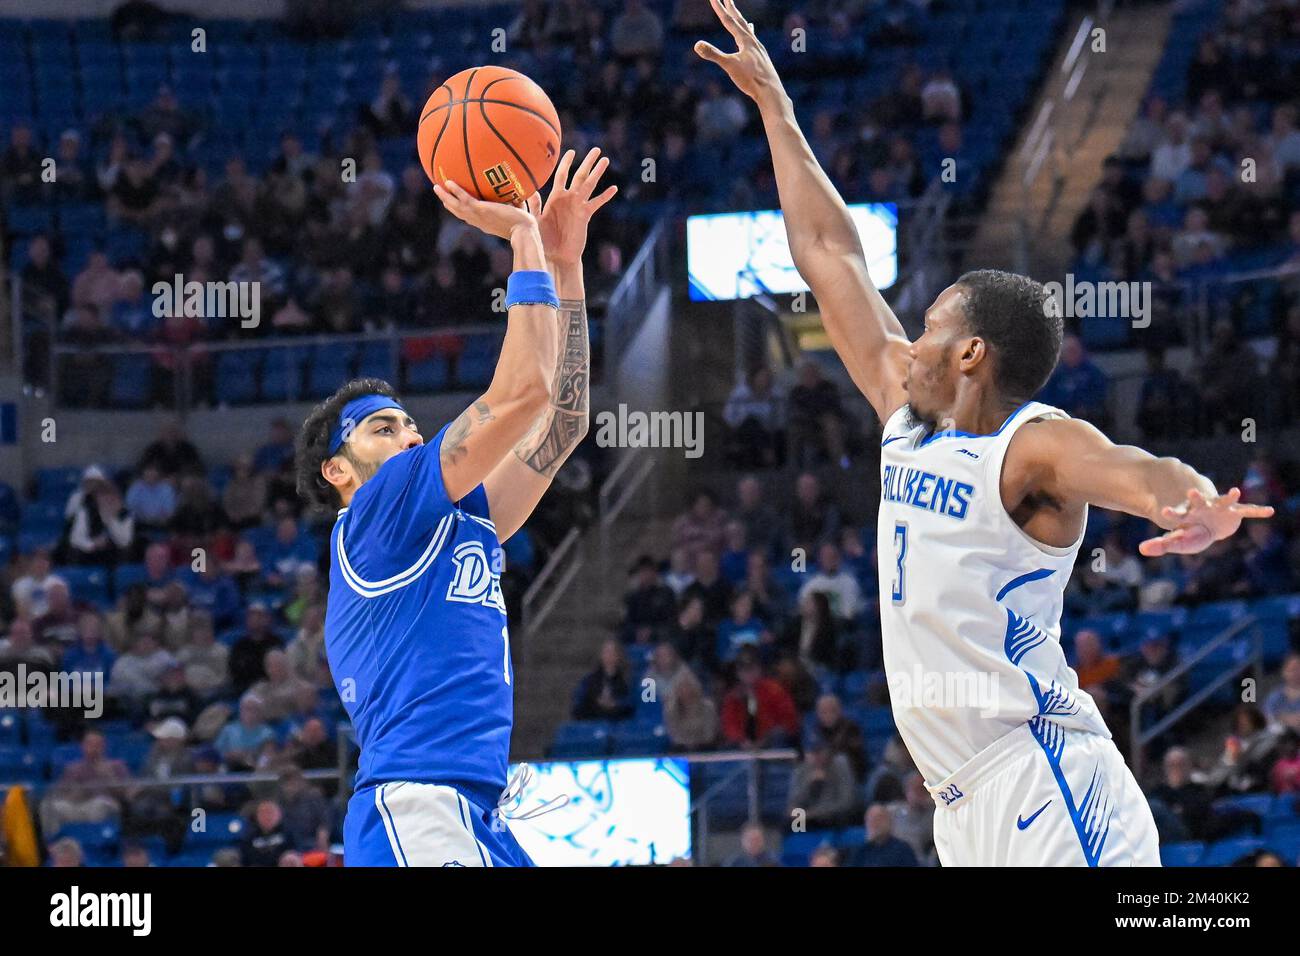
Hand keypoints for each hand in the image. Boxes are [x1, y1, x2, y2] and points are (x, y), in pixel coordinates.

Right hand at [432, 179, 537, 239]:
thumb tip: (525, 191)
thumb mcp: (519, 212)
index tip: (456, 205)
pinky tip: (447, 182)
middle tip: (441, 195)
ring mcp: (478, 216)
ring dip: (445, 196)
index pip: (470, 218)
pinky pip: (464, 199)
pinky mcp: (480, 210)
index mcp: (485, 223)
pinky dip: (455, 191)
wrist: (524, 232)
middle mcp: (479, 221)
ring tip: (436, 187)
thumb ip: (518, 203)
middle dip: (449, 204)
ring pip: (456, 206)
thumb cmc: (526, 225)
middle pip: (459, 212)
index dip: (462, 211)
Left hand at [536, 147, 617, 266]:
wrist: (556, 256)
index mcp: (555, 198)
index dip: (566, 163)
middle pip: (580, 176)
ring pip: (589, 185)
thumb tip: (531, 190)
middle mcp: (568, 199)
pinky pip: (596, 203)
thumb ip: (535, 205)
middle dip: (588, 162)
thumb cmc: (543, 240)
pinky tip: (613, 188)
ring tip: (605, 160)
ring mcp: (578, 206)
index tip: (571, 151)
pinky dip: (604, 196)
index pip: (561, 175)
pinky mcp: (585, 215)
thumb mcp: (535, 221)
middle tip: (597, 149)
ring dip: (597, 173)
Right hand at [694, 0, 783, 105]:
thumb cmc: (751, 79)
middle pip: (740, 22)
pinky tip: (753, 40)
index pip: (729, 21)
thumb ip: (713, 54)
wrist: (771, 92)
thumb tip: (697, 45)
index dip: (720, 9)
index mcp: (745, 40)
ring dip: (742, 24)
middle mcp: (753, 42)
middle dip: (732, 10)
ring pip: (748, 33)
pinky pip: (754, 44)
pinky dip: (751, 38)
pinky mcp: (762, 60)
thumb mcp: (730, 66)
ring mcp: (759, 51)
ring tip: (742, 18)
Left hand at [1139, 487, 1273, 556]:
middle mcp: (1201, 508)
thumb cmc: (1190, 531)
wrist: (1208, 521)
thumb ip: (1160, 544)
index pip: (1177, 515)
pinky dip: (1257, 511)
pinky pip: (1246, 511)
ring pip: (1223, 500)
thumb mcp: (1175, 539)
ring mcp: (1218, 508)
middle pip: (1197, 501)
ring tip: (1236, 491)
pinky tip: (1269, 511)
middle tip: (1192, 492)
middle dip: (1196, 497)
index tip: (1164, 512)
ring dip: (1228, 496)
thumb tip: (1141, 549)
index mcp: (1186, 515)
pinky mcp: (1233, 511)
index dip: (1172, 514)